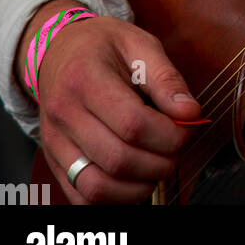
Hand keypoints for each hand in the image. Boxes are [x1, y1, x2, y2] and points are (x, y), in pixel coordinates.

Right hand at [33, 12, 200, 204]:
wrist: (59, 50)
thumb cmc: (103, 45)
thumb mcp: (139, 44)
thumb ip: (166, 79)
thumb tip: (190, 113)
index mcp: (84, 78)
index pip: (132, 124)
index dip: (169, 135)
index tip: (187, 128)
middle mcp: (63, 114)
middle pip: (117, 159)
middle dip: (159, 163)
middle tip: (177, 149)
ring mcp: (54, 142)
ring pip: (97, 187)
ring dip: (138, 188)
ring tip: (158, 167)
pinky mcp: (54, 161)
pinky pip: (81, 197)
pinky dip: (114, 199)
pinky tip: (134, 181)